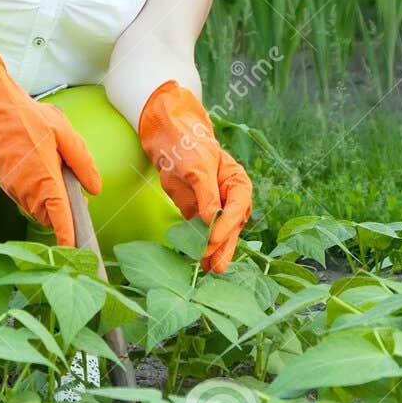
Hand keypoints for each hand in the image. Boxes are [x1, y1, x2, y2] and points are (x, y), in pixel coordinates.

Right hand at [0, 46, 101, 246]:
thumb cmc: (30, 118)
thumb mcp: (64, 133)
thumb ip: (82, 162)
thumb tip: (94, 189)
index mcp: (45, 176)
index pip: (59, 215)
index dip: (68, 235)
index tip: (75, 250)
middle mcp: (27, 188)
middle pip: (49, 217)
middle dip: (63, 215)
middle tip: (78, 197)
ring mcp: (15, 188)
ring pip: (38, 210)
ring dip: (50, 204)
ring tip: (59, 177)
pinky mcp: (8, 185)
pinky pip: (27, 200)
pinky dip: (39, 196)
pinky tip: (44, 174)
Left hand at [137, 80, 252, 272]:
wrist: (164, 133)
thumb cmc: (187, 143)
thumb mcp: (197, 166)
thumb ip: (206, 194)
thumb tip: (212, 221)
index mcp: (236, 182)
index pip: (237, 208)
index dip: (226, 226)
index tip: (212, 240)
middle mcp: (228, 196)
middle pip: (231, 225)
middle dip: (223, 246)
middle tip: (215, 266)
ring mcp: (213, 205)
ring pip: (218, 232)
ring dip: (213, 250)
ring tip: (207, 269)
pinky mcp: (195, 211)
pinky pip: (200, 231)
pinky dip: (198, 244)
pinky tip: (197, 259)